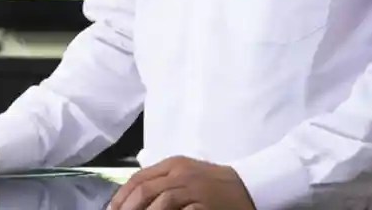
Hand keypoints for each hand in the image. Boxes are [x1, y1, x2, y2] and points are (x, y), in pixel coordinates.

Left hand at [108, 156, 255, 209]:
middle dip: (128, 208)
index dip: (122, 196)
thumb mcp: (185, 172)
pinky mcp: (207, 206)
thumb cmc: (213, 181)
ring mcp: (195, 191)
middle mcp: (181, 175)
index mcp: (173, 165)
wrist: (250, 185)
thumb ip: (161, 179)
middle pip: (146, 191)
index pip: (139, 178)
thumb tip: (132, 196)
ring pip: (161, 203)